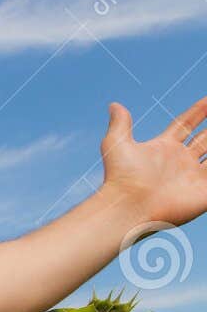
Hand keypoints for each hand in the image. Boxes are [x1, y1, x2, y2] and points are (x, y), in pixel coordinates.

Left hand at [99, 95, 206, 229]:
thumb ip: (120, 123)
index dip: (198, 111)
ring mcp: (193, 176)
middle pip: (205, 138)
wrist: (128, 206)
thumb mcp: (117, 144)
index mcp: (165, 148)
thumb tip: (114, 105)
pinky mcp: (203, 193)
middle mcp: (181, 161)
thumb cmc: (121, 177)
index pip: (186, 124)